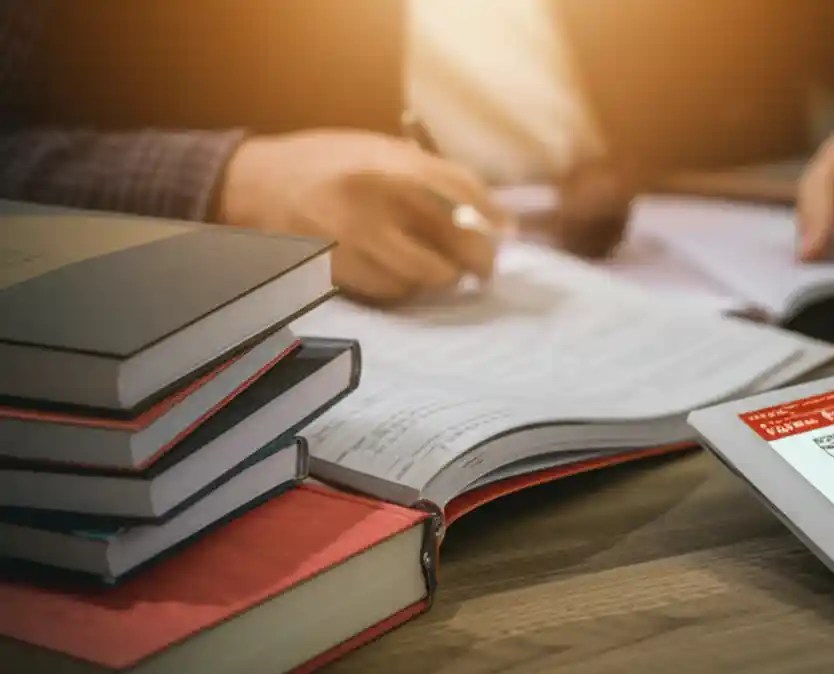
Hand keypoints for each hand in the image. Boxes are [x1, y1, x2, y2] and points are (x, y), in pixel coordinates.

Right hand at [219, 130, 505, 304]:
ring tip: (433, 269)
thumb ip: (432, 177)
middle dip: (479, 260)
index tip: (506, 236)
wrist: (254, 183)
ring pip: (427, 275)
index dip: (494, 220)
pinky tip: (394, 275)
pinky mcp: (337, 267)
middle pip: (458, 239)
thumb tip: (494, 218)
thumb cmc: (328, 165)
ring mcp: (356, 235)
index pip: (467, 193)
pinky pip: (390, 291)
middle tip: (482, 269)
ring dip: (438, 278)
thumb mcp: (380, 151)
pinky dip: (402, 288)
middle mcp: (379, 195)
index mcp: (394, 160)